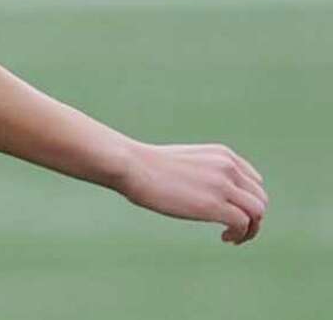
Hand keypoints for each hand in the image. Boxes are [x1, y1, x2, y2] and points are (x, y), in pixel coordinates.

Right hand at [116, 142, 267, 244]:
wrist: (133, 166)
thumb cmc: (148, 166)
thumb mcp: (186, 162)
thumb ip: (204, 172)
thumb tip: (207, 193)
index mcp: (222, 154)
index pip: (254, 181)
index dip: (247, 201)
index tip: (233, 212)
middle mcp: (228, 167)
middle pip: (260, 198)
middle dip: (252, 218)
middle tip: (232, 230)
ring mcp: (222, 185)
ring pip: (258, 212)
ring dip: (250, 230)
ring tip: (231, 237)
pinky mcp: (214, 205)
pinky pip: (243, 224)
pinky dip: (239, 235)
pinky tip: (224, 238)